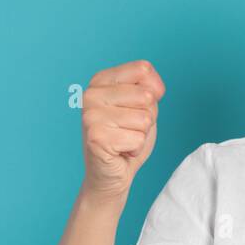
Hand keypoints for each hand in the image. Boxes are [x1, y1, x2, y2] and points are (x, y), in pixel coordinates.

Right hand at [80, 59, 165, 201]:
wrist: (112, 174)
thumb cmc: (129, 137)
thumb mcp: (144, 106)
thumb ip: (149, 89)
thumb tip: (153, 90)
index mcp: (101, 80)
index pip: (143, 69)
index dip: (154, 91)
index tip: (139, 107)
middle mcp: (90, 94)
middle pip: (146, 96)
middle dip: (147, 117)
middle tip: (129, 129)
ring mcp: (90, 115)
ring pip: (144, 119)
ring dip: (141, 135)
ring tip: (124, 139)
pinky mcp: (95, 137)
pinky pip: (137, 138)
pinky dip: (135, 149)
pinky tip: (120, 151)